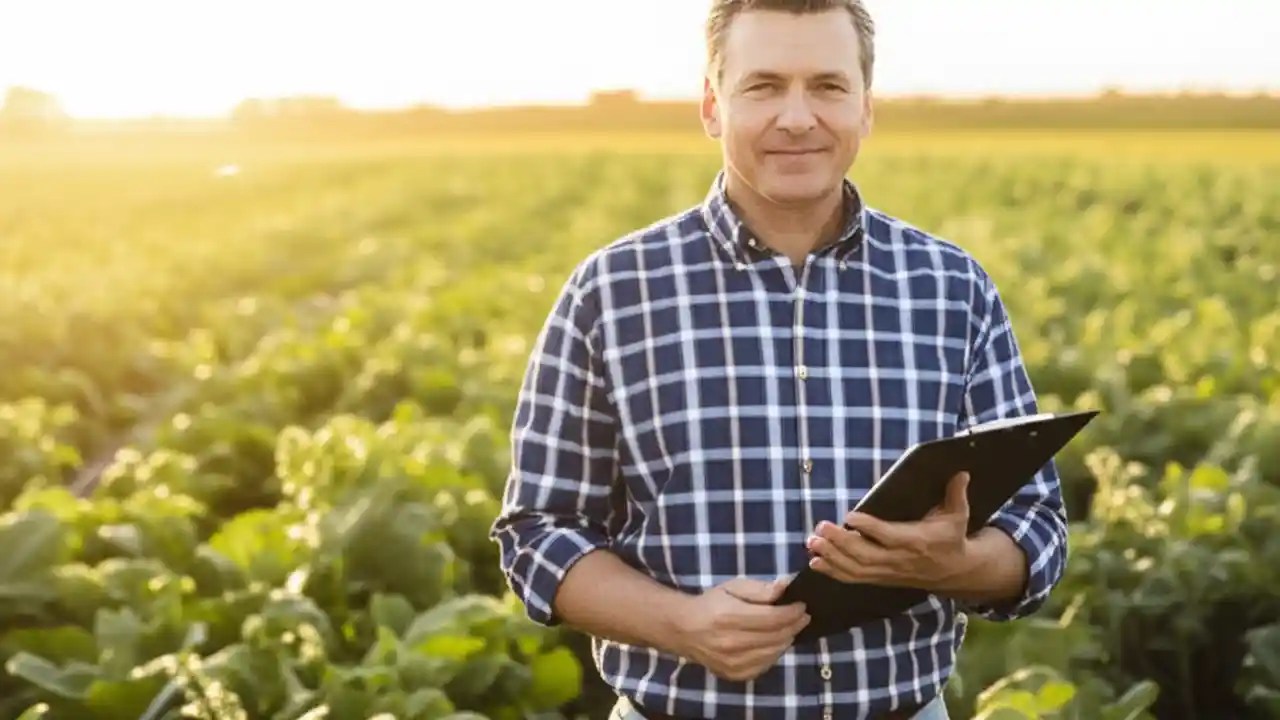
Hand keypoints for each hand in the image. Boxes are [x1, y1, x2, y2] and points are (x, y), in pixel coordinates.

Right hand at [671, 577, 809, 681]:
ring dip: (786, 639)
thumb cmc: (711, 603)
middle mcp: (731, 643)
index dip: (792, 612)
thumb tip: (785, 587)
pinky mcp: (734, 674)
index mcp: (729, 617)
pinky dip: (774, 653)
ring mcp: (732, 663)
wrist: (684, 629)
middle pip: (776, 636)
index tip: (802, 605)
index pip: (772, 618)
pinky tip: (775, 643)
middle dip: (794, 625)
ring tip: (790, 628)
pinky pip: (764, 665)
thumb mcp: (733, 587)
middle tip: (803, 616)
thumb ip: (760, 589)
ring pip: (773, 653)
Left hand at [806, 471, 971, 590]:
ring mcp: (888, 572)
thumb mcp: (958, 515)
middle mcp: (899, 559)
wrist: (955, 571)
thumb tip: (962, 472)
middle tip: (821, 527)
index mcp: (916, 541)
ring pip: (856, 568)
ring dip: (831, 557)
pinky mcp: (880, 578)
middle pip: (866, 555)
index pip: (889, 536)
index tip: (850, 516)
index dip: (870, 528)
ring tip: (812, 543)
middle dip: (841, 543)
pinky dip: (833, 571)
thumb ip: (956, 494)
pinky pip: (854, 578)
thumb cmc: (951, 538)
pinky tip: (815, 562)